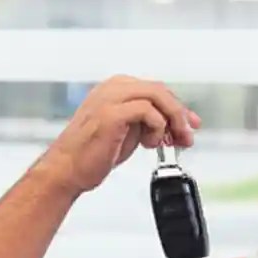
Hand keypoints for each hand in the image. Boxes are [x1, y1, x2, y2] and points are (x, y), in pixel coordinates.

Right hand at [37, 75, 200, 195]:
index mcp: (115, 88)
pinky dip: (157, 128)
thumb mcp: (128, 131)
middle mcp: (112, 87)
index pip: (156, 89)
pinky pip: (147, 110)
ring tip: (170, 142)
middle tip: (186, 136)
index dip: (177, 107)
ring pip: (157, 95)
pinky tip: (149, 144)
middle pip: (160, 89)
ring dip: (172, 120)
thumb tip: (176, 124)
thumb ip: (148, 122)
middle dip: (179, 114)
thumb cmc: (92, 153)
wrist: (67, 169)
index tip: (190, 125)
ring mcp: (110, 98)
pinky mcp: (111, 113)